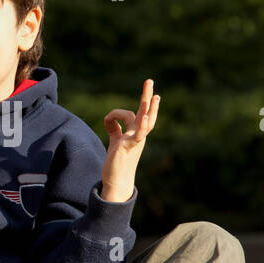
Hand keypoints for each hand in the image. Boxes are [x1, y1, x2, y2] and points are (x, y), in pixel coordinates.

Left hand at [101, 78, 159, 200]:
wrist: (116, 182)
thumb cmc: (116, 162)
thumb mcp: (115, 141)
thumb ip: (114, 128)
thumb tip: (110, 118)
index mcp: (135, 133)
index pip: (140, 114)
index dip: (144, 102)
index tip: (149, 90)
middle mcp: (138, 135)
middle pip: (146, 113)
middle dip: (147, 97)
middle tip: (150, 80)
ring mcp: (135, 141)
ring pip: (145, 122)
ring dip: (148, 109)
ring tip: (153, 97)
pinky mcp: (128, 148)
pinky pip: (138, 135)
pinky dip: (142, 126)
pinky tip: (145, 118)